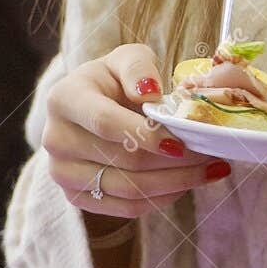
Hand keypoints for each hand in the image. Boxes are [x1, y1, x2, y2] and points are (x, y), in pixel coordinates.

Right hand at [41, 43, 230, 218]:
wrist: (87, 109)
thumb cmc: (112, 81)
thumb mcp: (126, 60)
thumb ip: (138, 68)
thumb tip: (150, 94)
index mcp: (64, 99)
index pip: (105, 123)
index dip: (145, 135)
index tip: (181, 142)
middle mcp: (55, 139)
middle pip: (122, 160)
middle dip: (173, 161)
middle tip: (211, 154)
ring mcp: (62, 173)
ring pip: (127, 189)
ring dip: (175, 183)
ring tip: (210, 171)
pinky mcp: (75, 197)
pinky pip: (124, 208)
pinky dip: (161, 199)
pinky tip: (186, 185)